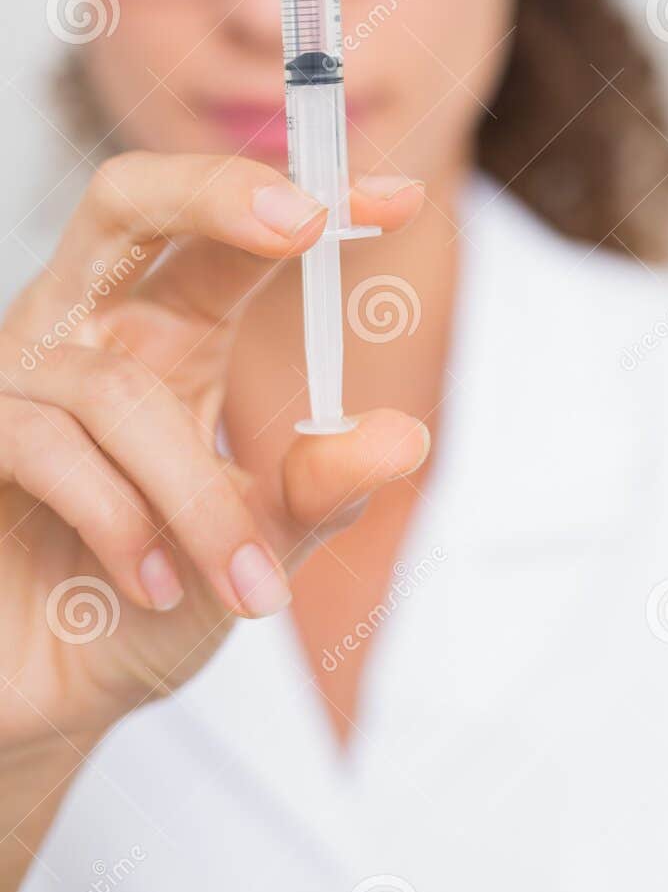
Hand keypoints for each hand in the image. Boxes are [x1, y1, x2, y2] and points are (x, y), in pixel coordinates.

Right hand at [0, 152, 426, 747]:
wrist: (50, 697)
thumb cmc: (142, 605)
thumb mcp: (258, 544)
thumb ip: (320, 488)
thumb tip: (405, 437)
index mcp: (164, 333)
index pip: (230, 238)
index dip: (305, 199)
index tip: (401, 197)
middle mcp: (86, 331)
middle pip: (125, 199)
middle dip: (215, 194)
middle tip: (302, 222)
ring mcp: (16, 379)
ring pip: (119, 393)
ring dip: (199, 501)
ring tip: (248, 586)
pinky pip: (47, 449)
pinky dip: (123, 524)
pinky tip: (159, 585)